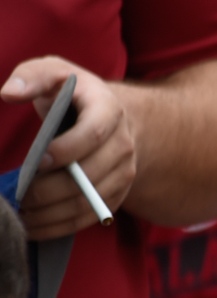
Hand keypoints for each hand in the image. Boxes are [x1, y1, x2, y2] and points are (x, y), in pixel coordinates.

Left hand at [2, 58, 136, 239]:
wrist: (111, 117)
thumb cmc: (74, 93)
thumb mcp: (55, 71)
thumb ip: (31, 76)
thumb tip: (8, 93)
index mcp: (109, 109)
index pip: (93, 134)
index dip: (66, 150)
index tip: (36, 160)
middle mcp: (124, 144)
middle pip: (89, 176)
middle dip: (50, 190)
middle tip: (17, 196)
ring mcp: (124, 172)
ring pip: (88, 201)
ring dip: (52, 213)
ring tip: (20, 214)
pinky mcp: (118, 194)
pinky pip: (90, 216)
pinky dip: (61, 226)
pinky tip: (34, 226)